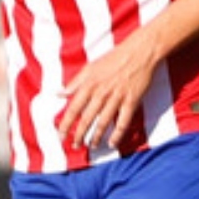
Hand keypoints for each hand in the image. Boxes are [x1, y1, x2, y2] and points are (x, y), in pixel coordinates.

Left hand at [58, 35, 158, 151]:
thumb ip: (74, 82)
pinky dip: (117, 135)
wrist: (140, 51)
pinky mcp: (131, 101)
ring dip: (96, 137)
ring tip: (91, 146)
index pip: (73, 108)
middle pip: (87, 119)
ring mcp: (117, 98)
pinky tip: (112, 143)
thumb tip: (59, 93)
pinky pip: (123, 122)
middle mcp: (101, 93)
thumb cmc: (114, 58)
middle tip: (75, 146)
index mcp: (89, 84)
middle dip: (79, 135)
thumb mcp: (90, 67)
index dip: (66, 124)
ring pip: (103, 123)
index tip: (60, 135)